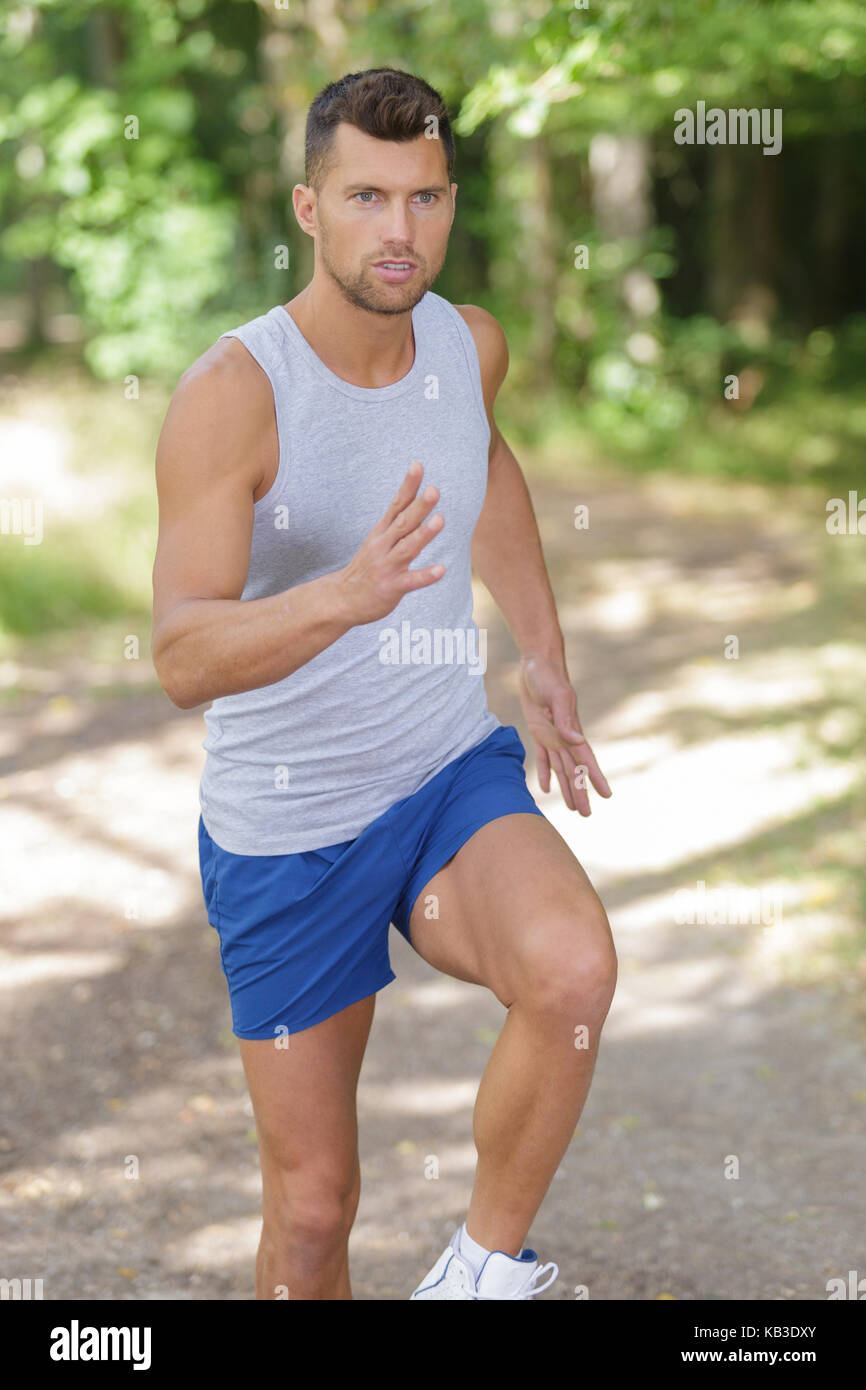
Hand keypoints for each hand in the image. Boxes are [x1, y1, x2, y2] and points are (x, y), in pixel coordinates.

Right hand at [338, 461, 445, 624]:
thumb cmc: (366, 568)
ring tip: (440, 520)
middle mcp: (383, 546)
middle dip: (419, 506)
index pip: (396, 504)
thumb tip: (418, 501)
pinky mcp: (392, 587)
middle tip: (434, 490)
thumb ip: (398, 524)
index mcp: (382, 533)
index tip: (418, 466)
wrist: (341, 599)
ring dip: (423, 534)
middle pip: (403, 522)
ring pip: (407, 548)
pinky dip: (425, 575)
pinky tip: (441, 570)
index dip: (408, 486)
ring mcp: (387, 566)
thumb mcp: (378, 541)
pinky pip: (411, 581)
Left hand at [518, 654, 611, 815]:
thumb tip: (578, 742)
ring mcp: (553, 734)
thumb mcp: (557, 696)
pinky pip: (543, 757)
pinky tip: (547, 788)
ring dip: (567, 787)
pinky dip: (545, 773)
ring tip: (573, 807)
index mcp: (572, 730)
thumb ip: (566, 719)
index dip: (595, 778)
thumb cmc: (548, 676)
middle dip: (581, 792)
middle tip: (587, 815)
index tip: (606, 795)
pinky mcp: (539, 730)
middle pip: (574, 770)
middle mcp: (565, 736)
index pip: (586, 759)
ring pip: (561, 768)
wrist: (537, 661)